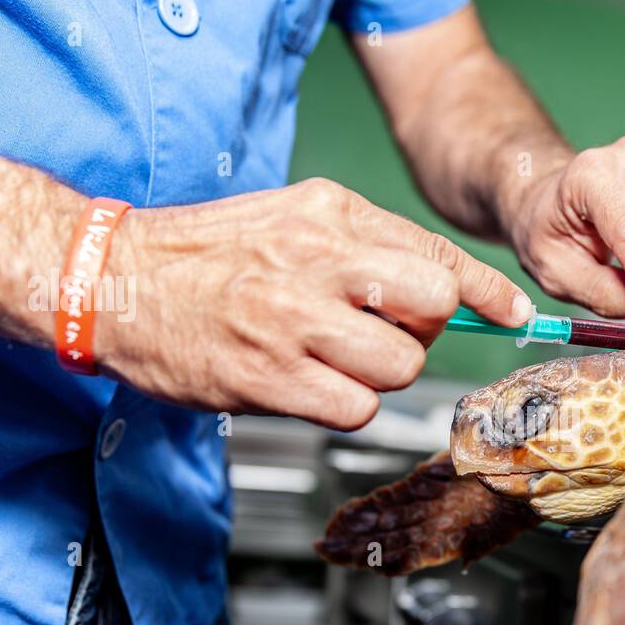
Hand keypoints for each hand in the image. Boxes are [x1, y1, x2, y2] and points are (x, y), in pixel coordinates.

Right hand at [100, 178, 530, 429]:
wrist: (112, 282)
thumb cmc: (206, 255)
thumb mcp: (291, 218)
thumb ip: (366, 245)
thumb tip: (445, 285)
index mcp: (328, 214)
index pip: (437, 254)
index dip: (486, 291)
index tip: (512, 313)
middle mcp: (316, 261)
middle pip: (433, 310)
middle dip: (421, 332)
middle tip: (382, 333)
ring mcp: (292, 321)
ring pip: (399, 367)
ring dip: (379, 375)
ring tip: (332, 360)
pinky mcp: (268, 378)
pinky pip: (356, 410)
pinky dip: (345, 407)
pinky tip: (309, 386)